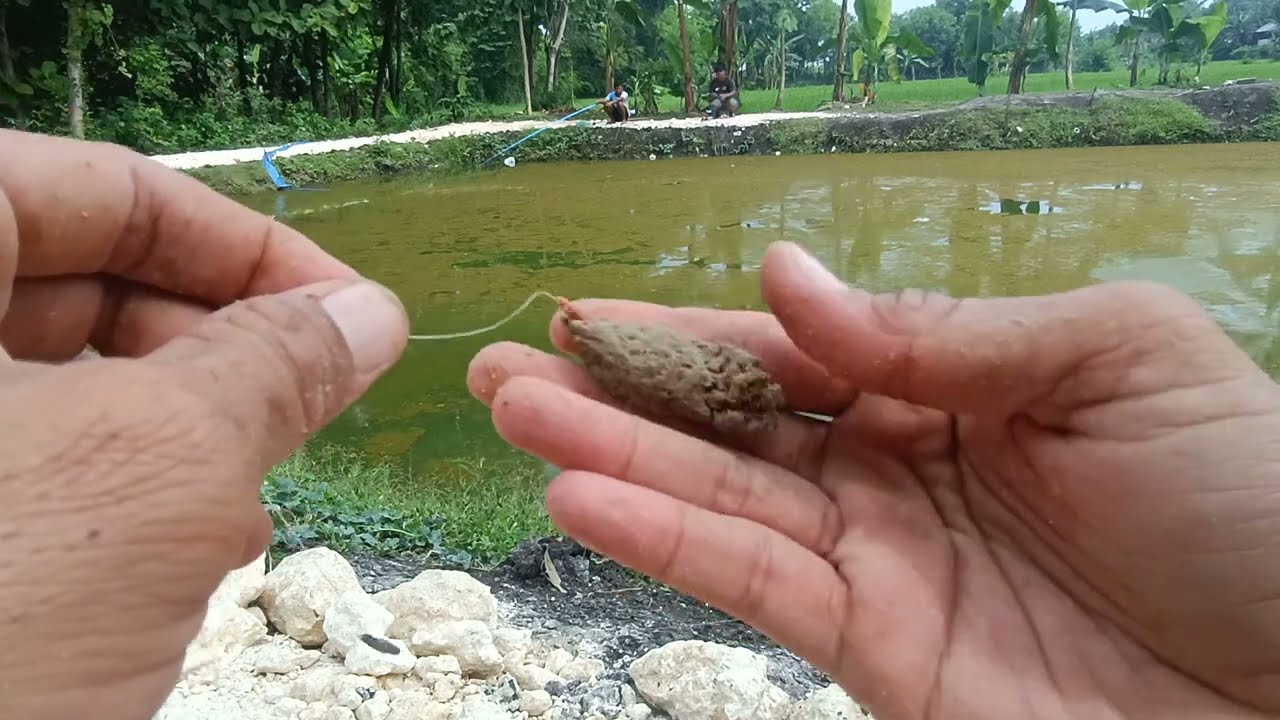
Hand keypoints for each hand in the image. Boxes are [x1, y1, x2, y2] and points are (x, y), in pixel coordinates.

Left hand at [0, 130, 407, 719]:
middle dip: (212, 339)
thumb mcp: (164, 463)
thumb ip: (274, 362)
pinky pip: (22, 458)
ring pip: (50, 375)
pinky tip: (177, 550)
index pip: (97, 186)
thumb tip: (368, 315)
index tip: (348, 311)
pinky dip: (114, 484)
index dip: (243, 242)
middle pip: (71, 276)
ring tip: (246, 492)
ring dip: (173, 421)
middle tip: (313, 400)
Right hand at [468, 241, 1279, 719]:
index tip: (592, 312)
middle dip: (618, 393)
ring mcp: (882, 565)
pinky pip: (755, 585)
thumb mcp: (1118, 362)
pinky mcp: (879, 654)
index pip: (796, 350)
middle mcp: (899, 472)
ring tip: (515, 413)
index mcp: (956, 386)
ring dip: (614, 457)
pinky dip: (667, 542)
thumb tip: (791, 278)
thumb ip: (946, 330)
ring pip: (721, 501)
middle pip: (733, 426)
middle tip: (508, 367)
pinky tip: (585, 501)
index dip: (694, 329)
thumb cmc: (1260, 504)